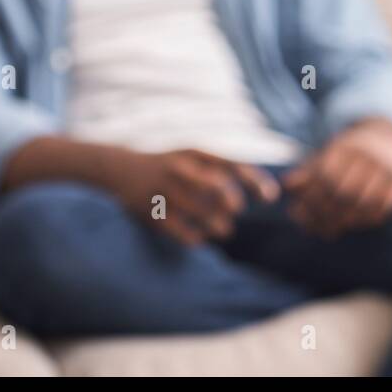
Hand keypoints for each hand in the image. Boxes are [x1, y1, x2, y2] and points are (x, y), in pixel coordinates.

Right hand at [107, 147, 279, 246]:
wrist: (121, 169)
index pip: (233, 164)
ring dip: (217, 224)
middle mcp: (180, 167)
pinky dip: (194, 238)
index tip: (271, 198)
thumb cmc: (172, 166)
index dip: (255, 181)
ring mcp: (164, 189)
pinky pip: (179, 230)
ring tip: (224, 229)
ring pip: (199, 209)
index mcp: (196, 153)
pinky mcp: (150, 211)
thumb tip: (265, 188)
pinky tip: (200, 239)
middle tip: (237, 211)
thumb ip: (224, 169)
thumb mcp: (194, 157)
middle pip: (215, 184)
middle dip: (232, 200)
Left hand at [282, 118, 391, 237]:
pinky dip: (368, 219)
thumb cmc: (346, 154)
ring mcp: (387, 168)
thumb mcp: (324, 156)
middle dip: (327, 213)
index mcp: (346, 146)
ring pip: (365, 202)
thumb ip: (306, 172)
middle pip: (344, 192)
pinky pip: (385, 207)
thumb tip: (288, 185)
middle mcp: (368, 155)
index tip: (298, 214)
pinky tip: (354, 223)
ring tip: (332, 229)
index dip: (311, 199)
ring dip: (346, 220)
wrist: (383, 138)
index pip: (325, 176)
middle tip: (315, 227)